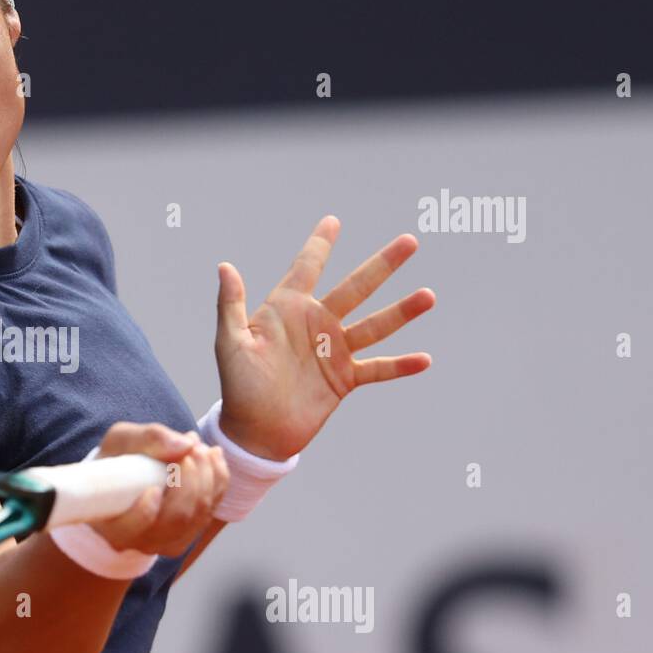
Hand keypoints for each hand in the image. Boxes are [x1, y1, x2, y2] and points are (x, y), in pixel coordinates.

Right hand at [87, 423, 227, 557]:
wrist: (124, 477)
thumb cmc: (116, 461)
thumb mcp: (121, 440)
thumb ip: (147, 439)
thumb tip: (185, 445)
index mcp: (113, 526)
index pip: (129, 530)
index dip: (144, 513)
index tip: (153, 488)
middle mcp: (140, 541)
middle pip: (176, 519)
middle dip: (191, 480)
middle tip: (191, 447)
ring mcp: (168, 541)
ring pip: (199, 515)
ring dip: (207, 476)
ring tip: (199, 447)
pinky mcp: (189, 533)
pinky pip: (211, 510)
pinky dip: (217, 480)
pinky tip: (212, 456)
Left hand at [215, 215, 434, 459]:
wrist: (256, 431)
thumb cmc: (238, 385)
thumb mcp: (230, 342)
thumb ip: (231, 304)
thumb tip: (225, 266)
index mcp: (287, 310)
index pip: (306, 268)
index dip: (320, 245)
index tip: (333, 221)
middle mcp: (316, 324)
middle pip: (356, 288)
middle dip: (382, 265)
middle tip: (409, 241)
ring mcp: (334, 351)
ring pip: (375, 325)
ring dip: (402, 312)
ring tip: (428, 295)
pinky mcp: (345, 379)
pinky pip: (378, 368)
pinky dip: (400, 365)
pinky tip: (424, 359)